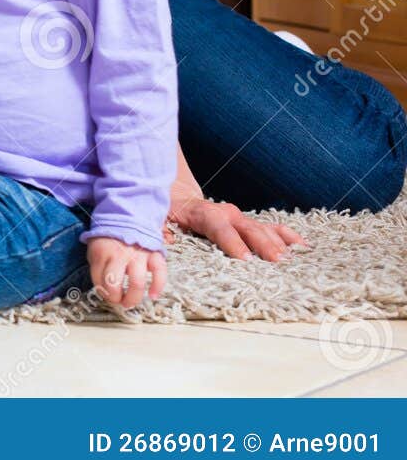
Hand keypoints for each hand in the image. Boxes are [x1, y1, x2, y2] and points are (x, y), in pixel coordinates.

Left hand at [86, 237, 166, 309]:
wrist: (126, 217)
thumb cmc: (109, 239)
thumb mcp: (95, 250)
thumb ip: (97, 268)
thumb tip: (103, 290)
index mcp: (102, 254)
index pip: (99, 281)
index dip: (103, 294)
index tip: (108, 296)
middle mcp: (119, 255)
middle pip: (115, 284)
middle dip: (116, 299)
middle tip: (119, 302)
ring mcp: (138, 254)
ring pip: (136, 282)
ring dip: (133, 297)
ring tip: (130, 302)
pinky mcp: (154, 253)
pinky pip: (159, 272)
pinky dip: (158, 286)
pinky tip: (153, 295)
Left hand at [166, 196, 305, 261]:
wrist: (178, 197)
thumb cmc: (167, 212)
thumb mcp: (156, 219)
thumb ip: (159, 231)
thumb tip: (164, 242)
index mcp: (202, 214)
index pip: (218, 227)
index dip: (231, 242)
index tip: (245, 258)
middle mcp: (226, 214)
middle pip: (247, 229)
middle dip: (263, 245)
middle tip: (278, 262)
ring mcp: (240, 218)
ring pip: (263, 229)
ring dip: (279, 244)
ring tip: (295, 259)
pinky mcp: (249, 223)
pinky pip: (272, 228)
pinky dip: (287, 236)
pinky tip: (303, 247)